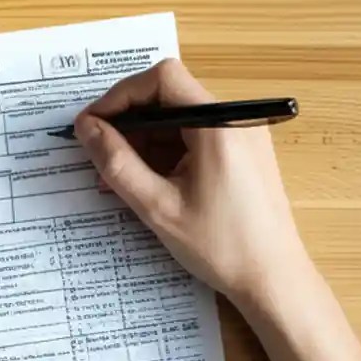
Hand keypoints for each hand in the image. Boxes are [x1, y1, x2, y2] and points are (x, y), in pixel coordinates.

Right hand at [74, 59, 306, 300]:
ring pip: (178, 117)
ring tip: (119, 178)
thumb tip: (85, 128)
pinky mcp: (241, 152)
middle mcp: (234, 119)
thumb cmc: (222, 247)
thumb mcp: (158, 207)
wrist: (275, 281)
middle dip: (129, 122)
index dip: (120, 96)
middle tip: (100, 156)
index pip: (162, 79)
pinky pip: (194, 136)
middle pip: (169, 95)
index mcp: (219, 124)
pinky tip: (147, 182)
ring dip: (144, 140)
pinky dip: (166, 151)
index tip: (93, 125)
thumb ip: (117, 162)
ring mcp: (241, 135)